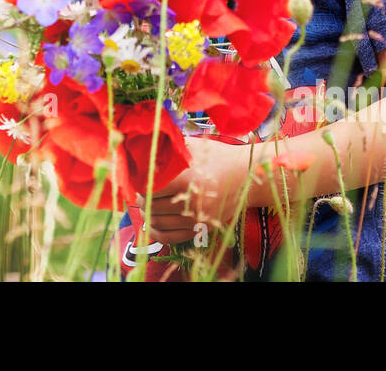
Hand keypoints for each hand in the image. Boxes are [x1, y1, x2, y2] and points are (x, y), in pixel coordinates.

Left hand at [143, 137, 264, 244]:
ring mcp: (197, 219)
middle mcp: (192, 202)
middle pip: (153, 206)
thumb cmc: (218, 156)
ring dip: (147, 214)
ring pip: (159, 222)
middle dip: (142, 199)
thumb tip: (143, 150)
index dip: (140, 184)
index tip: (138, 180)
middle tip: (139, 192)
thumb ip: (170, 149)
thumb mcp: (194, 147)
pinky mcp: (201, 229)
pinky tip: (152, 223)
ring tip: (145, 204)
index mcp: (187, 180)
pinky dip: (156, 232)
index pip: (151, 188)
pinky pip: (171, 237)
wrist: (247, 175)